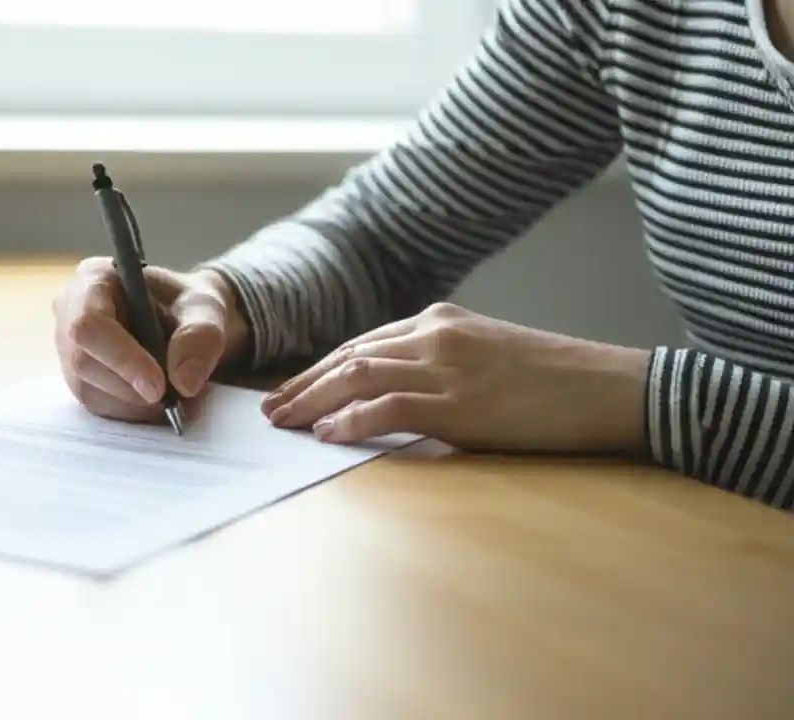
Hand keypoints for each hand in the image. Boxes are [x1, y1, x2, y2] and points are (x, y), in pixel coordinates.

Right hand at [53, 257, 249, 422]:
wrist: (185, 323)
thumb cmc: (189, 306)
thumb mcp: (207, 310)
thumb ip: (200, 336)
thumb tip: (184, 382)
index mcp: (95, 279)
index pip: (89, 322)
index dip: (121, 357)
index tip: (158, 385)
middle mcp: (70, 311)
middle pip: (83, 361)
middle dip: (130, 386)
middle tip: (172, 397)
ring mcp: (68, 347)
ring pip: (87, 388)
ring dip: (132, 402)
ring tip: (167, 395)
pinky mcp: (77, 376)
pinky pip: (95, 404)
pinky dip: (129, 410)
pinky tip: (152, 399)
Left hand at [260, 303, 650, 452]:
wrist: (608, 387)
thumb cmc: (552, 381)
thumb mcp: (486, 357)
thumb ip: (438, 366)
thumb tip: (394, 395)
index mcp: (439, 321)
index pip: (362, 343)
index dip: (321, 368)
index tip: (292, 389)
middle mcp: (435, 335)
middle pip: (348, 356)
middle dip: (303, 384)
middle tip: (269, 410)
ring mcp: (446, 366)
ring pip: (356, 376)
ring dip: (310, 400)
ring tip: (282, 423)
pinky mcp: (459, 402)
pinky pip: (387, 406)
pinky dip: (350, 420)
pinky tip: (326, 434)